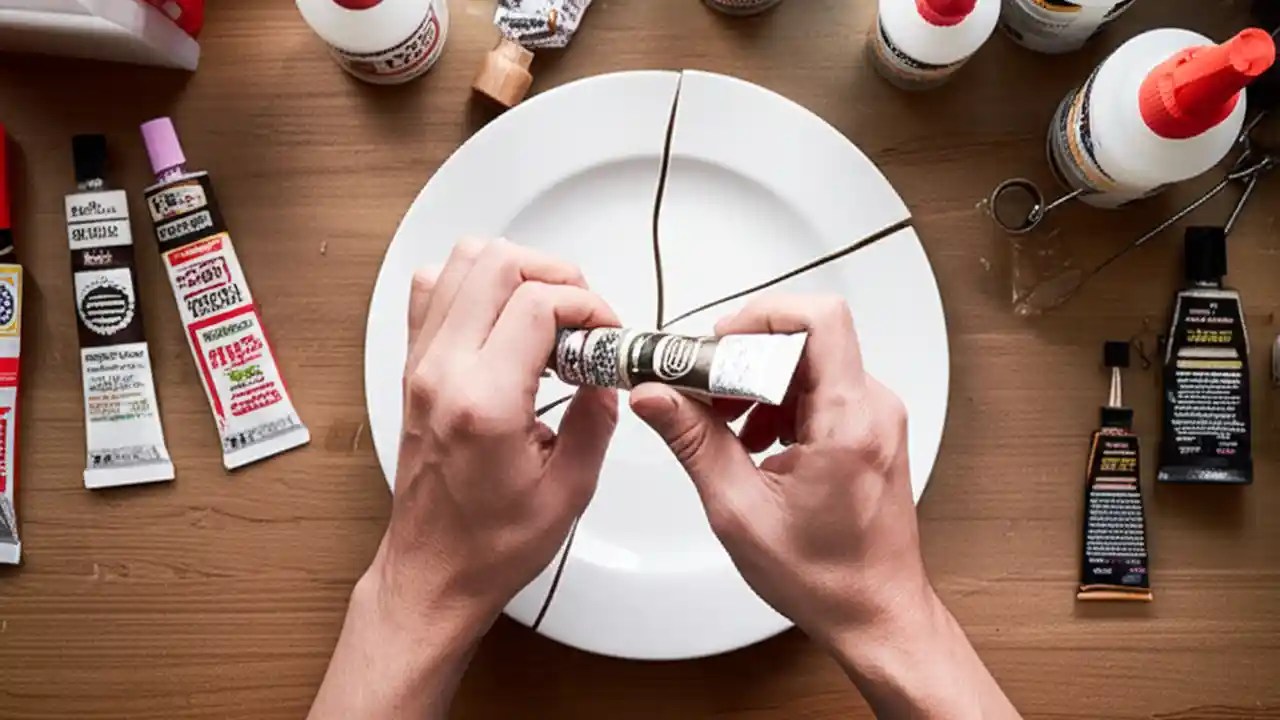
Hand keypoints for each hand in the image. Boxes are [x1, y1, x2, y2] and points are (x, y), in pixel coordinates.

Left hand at [309, 238, 619, 719]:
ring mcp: (420, 366)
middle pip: (494, 262)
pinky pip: (432, 292)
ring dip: (513, 271)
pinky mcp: (412, 370)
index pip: (537, 303)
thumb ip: (596, 421)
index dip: (586, 304)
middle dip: (554, 273)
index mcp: (483, 402)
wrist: (432, 573)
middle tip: (582, 314)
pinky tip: (504, 319)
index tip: (606, 331)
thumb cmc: (488, 545)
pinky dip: (472, 284)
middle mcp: (443, 373)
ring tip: (546, 311)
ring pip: (458, 263)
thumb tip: (608, 377)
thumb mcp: (569, 490)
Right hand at [631, 294, 1020, 717]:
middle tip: (704, 387)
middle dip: (746, 355)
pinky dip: (779, 401)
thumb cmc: (825, 577)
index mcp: (849, 422)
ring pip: (810, 363)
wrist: (874, 613)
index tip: (716, 346)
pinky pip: (820, 389)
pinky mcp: (870, 429)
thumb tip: (655, 395)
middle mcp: (873, 409)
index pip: (820, 319)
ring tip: (725, 423)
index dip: (761, 316)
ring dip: (759, 381)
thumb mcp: (740, 509)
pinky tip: (753, 440)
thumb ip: (694, 441)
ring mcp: (876, 417)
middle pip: (806, 339)